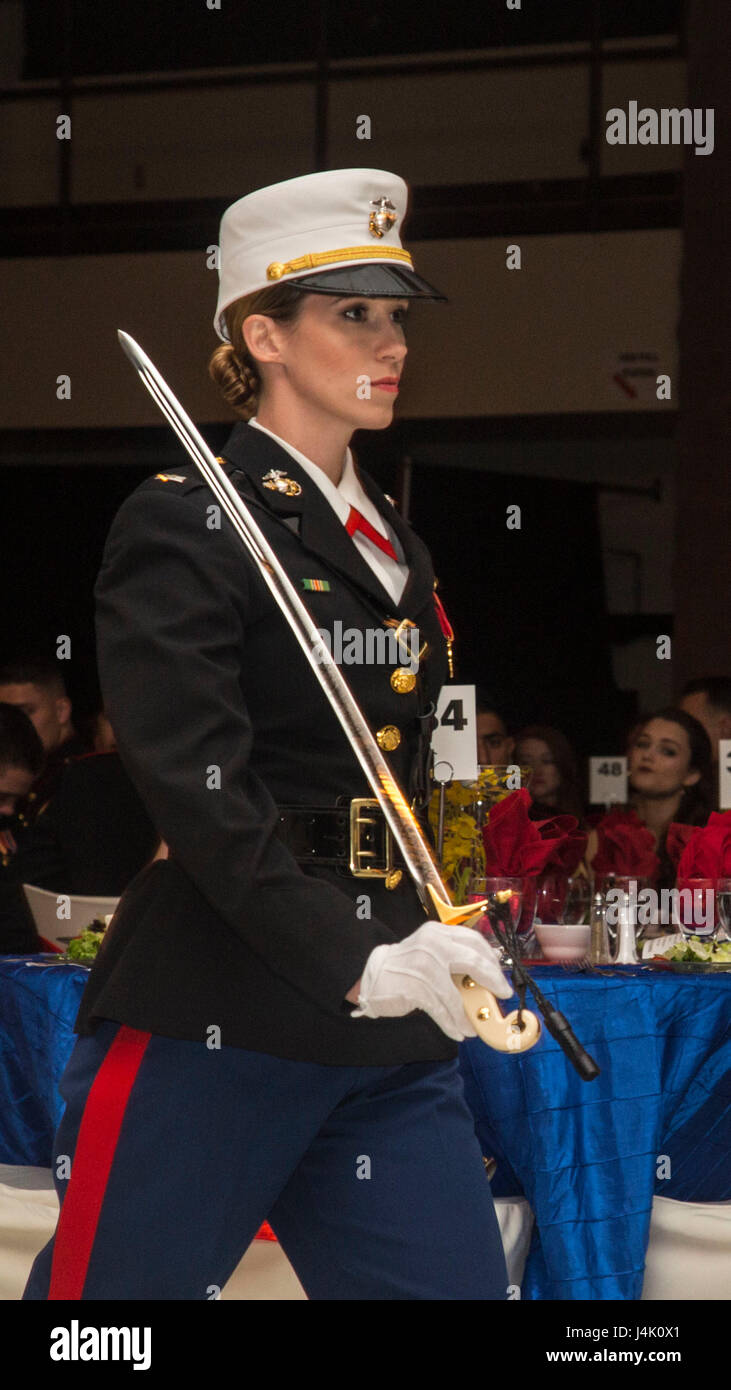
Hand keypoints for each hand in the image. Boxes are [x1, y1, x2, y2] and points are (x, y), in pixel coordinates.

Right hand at [350, 920, 512, 1041]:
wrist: (370, 975)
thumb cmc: (405, 967)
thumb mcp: (430, 952)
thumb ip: (453, 958)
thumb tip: (486, 979)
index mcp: (438, 933)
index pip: (474, 941)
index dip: (492, 960)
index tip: (501, 975)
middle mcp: (433, 944)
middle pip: (474, 961)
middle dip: (492, 981)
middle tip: (501, 995)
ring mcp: (424, 966)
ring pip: (457, 994)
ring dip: (468, 1014)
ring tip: (475, 1026)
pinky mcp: (415, 988)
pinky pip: (441, 1010)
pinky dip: (452, 1024)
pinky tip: (458, 1032)